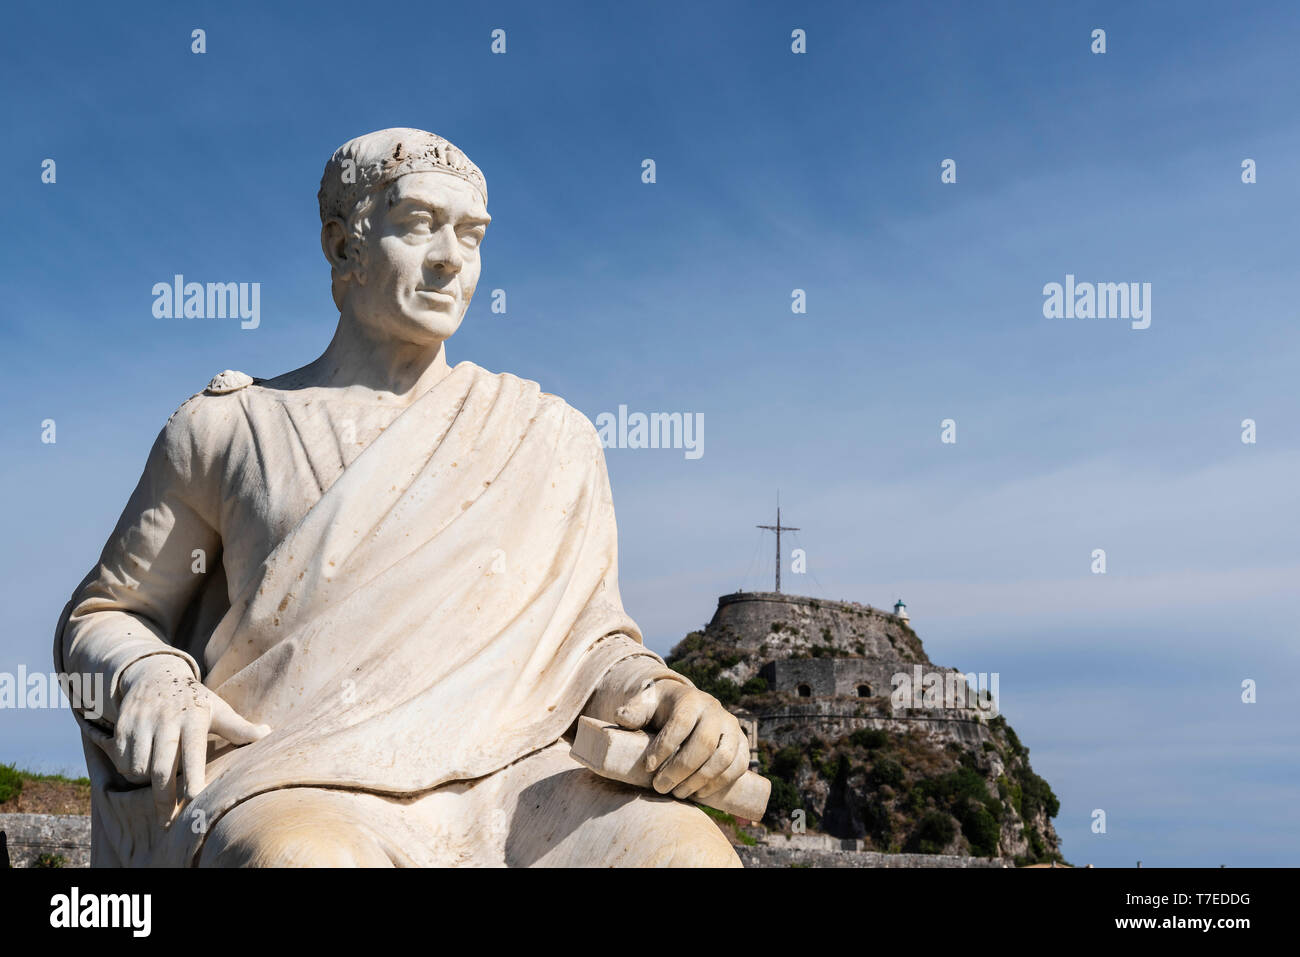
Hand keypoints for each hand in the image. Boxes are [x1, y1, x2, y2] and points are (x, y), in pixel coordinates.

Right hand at [112, 655, 270, 826]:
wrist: (155, 674)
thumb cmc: (194, 700)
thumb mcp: (217, 709)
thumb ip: (239, 727)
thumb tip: (268, 733)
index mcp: (194, 719)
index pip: (193, 754)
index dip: (193, 779)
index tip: (194, 801)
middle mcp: (166, 721)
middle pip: (161, 770)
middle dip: (163, 799)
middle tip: (168, 820)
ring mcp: (142, 724)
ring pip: (138, 769)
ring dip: (145, 782)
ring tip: (157, 777)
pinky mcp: (121, 727)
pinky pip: (121, 762)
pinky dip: (130, 769)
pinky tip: (142, 761)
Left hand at [618, 679, 749, 802]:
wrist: (688, 706)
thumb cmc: (662, 709)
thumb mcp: (646, 704)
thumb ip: (633, 711)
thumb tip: (620, 717)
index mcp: (691, 699)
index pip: (681, 723)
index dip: (666, 746)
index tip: (649, 767)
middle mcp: (715, 710)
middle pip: (704, 743)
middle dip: (681, 770)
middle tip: (660, 787)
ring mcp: (731, 726)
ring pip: (724, 757)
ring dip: (701, 781)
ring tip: (678, 793)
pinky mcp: (741, 743)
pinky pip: (739, 766)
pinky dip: (721, 783)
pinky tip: (700, 793)